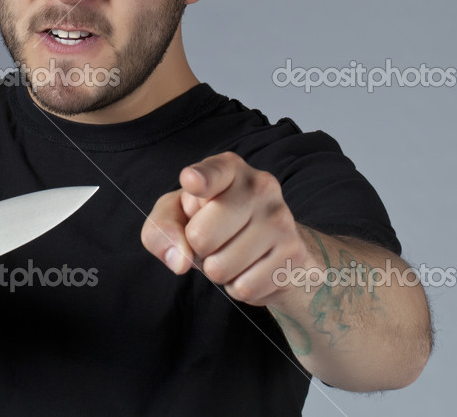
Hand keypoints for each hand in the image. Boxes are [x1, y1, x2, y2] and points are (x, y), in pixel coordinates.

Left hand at [141, 151, 306, 305]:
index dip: (199, 180)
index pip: (213, 173)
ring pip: (220, 268)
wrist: (270, 244)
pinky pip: (244, 287)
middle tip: (212, 239)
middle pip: (201, 236)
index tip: (192, 182)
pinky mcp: (294, 253)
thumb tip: (180, 260)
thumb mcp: (176, 214)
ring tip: (230, 252)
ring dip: (217, 270)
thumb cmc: (211, 221)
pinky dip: (237, 285)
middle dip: (197, 248)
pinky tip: (249, 267)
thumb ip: (162, 228)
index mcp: (228, 169)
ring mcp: (281, 219)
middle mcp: (260, 186)